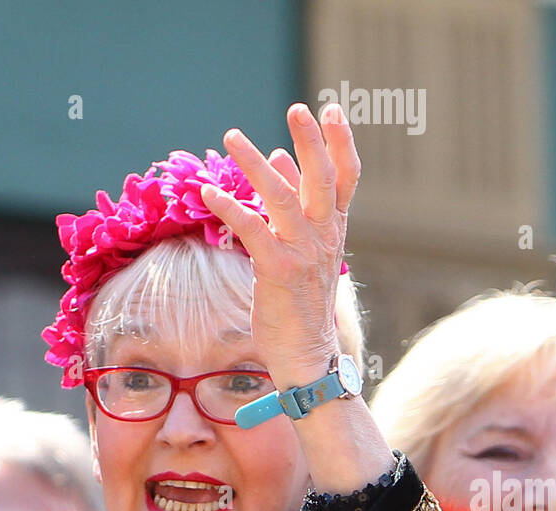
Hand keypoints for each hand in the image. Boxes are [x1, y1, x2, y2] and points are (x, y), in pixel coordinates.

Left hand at [201, 103, 359, 390]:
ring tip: (233, 138)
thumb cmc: (299, 309)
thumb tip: (281, 163)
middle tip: (297, 107)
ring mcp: (303, 254)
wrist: (306, 357)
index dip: (341, 143)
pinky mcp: (278, 271)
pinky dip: (230, 208)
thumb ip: (293, 212)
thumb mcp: (303, 256)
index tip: (331, 110)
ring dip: (255, 164)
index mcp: (333, 233)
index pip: (346, 180)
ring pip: (283, 197)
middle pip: (322, 179)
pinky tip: (209, 193)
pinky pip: (252, 230)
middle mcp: (323, 239)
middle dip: (311, 140)